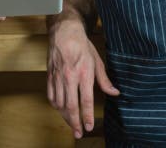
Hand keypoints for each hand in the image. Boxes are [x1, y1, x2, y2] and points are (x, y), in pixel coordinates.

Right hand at [47, 21, 118, 138]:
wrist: (64, 32)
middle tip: (78, 134)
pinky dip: (55, 106)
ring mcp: (58, 77)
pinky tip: (60, 110)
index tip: (88, 127)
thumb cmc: (82, 45)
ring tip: (71, 124)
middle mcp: (69, 76)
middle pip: (71, 106)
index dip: (87, 116)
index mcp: (84, 73)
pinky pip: (51, 96)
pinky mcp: (50, 76)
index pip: (85, 100)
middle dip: (75, 122)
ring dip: (65, 117)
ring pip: (59, 103)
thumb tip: (115, 93)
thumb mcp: (97, 60)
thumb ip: (104, 80)